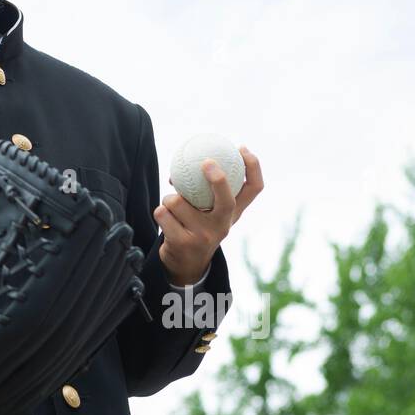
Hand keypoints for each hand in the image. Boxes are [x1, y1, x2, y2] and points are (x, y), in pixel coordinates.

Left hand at [154, 146, 263, 286]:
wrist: (185, 266)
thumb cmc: (196, 228)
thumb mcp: (209, 213)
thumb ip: (204, 191)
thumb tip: (184, 163)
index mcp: (232, 214)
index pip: (254, 189)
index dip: (253, 167)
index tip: (241, 148)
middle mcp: (223, 225)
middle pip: (227, 198)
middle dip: (218, 179)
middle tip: (207, 163)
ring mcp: (204, 235)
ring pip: (177, 201)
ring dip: (169, 201)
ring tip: (174, 212)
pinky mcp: (183, 243)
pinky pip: (162, 212)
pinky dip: (160, 213)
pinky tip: (166, 222)